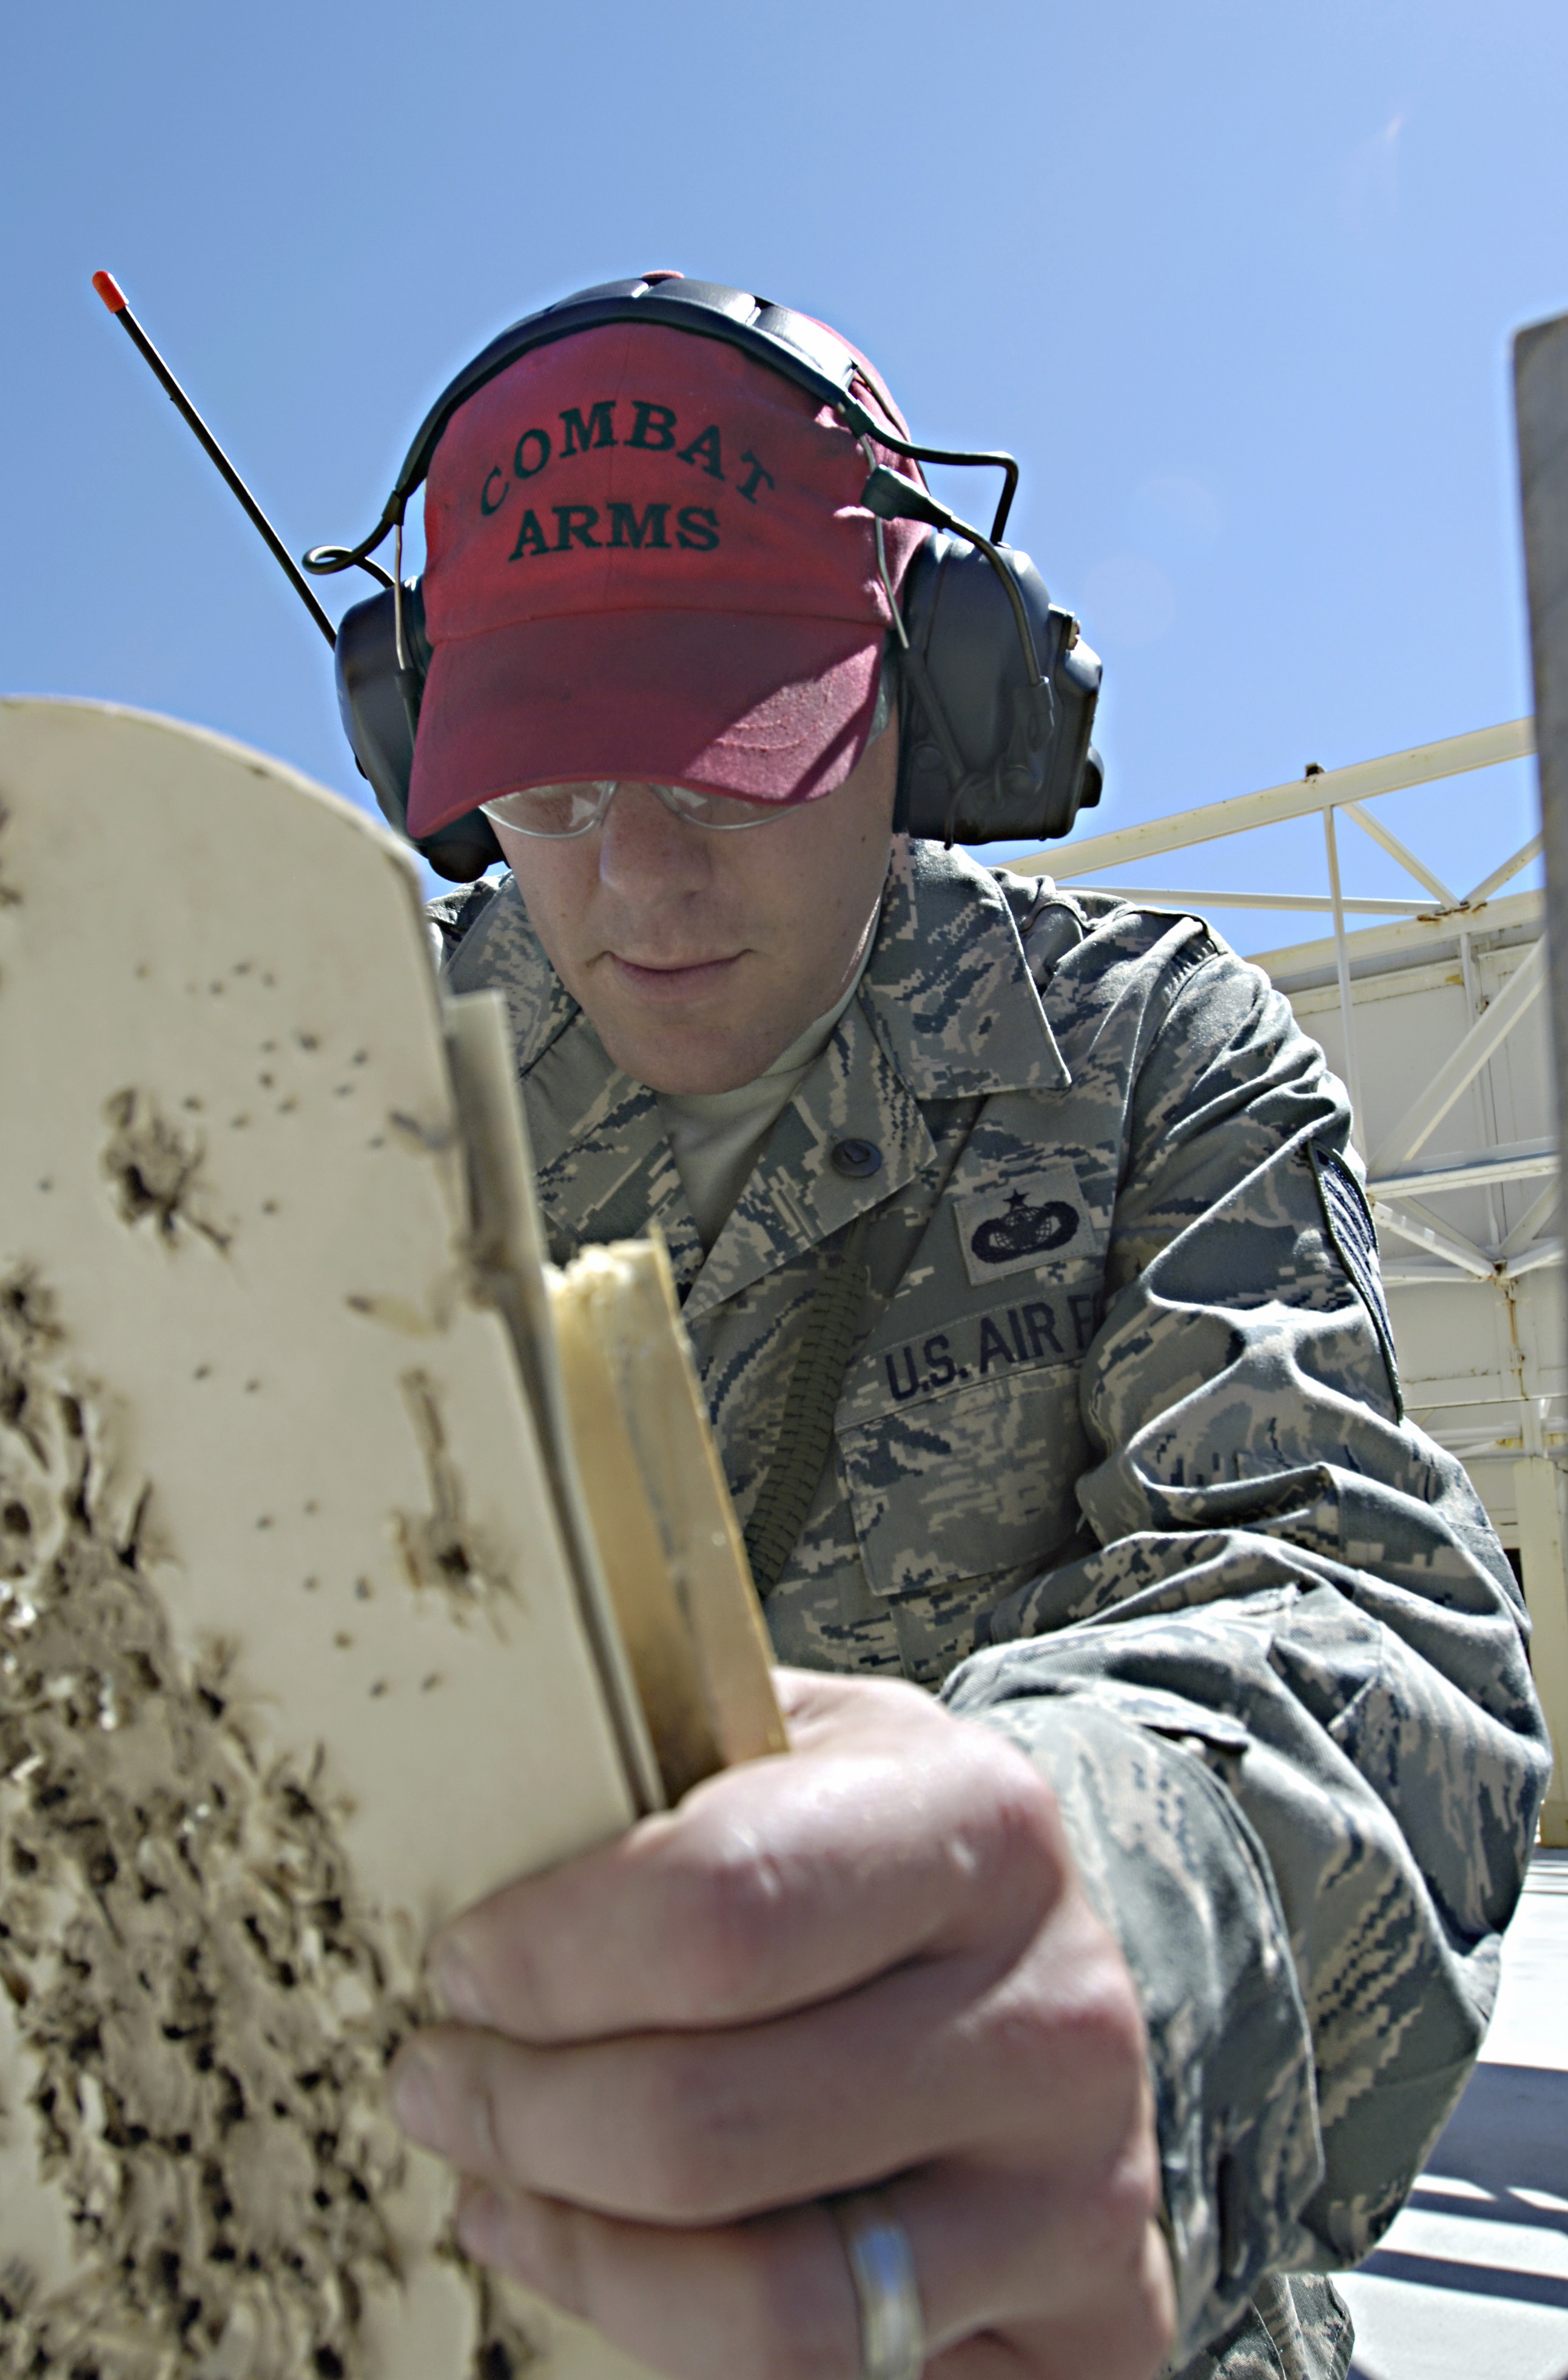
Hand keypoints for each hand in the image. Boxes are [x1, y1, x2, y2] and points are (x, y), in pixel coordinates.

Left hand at [388, 1670, 1173, 2379]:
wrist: (1051, 1977)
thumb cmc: (867, 1853)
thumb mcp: (793, 1749)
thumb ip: (659, 1769)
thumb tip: (464, 1795)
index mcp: (981, 1824)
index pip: (718, 1913)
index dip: (545, 1958)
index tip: (462, 1964)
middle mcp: (1055, 2014)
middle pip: (711, 2127)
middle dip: (519, 2113)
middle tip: (437, 2079)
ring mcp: (1082, 2199)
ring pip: (768, 2306)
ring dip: (580, 2251)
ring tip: (499, 2183)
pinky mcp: (1090, 2336)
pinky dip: (673, 2346)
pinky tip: (600, 2262)